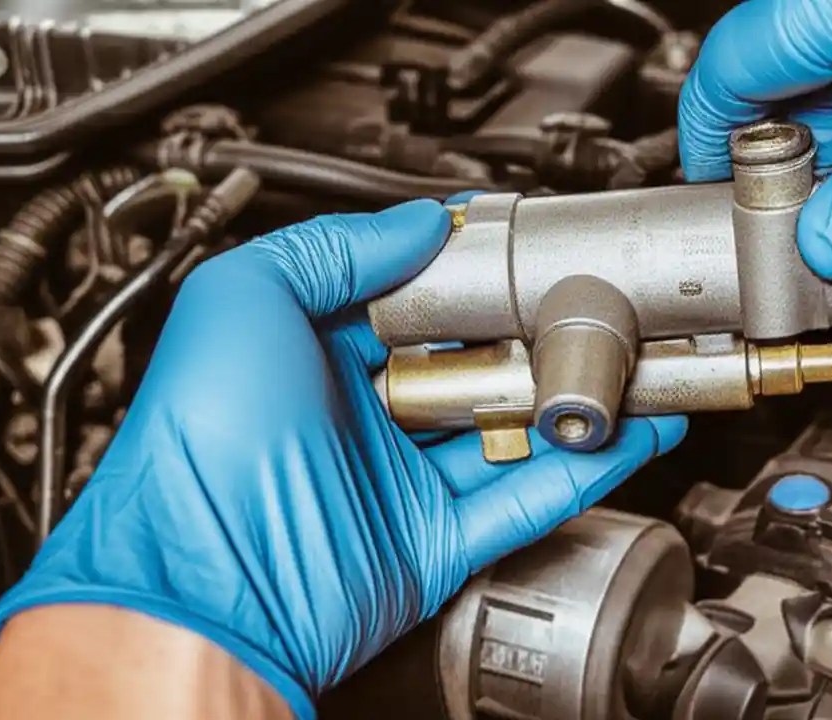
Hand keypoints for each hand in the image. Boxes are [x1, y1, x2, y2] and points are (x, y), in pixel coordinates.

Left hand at [0, 200, 686, 718]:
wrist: (204, 586)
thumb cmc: (199, 444)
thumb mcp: (245, 294)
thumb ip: (337, 246)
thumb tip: (421, 226)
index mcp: (315, 353)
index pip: (414, 298)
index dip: (472, 270)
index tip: (525, 245)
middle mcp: (362, 415)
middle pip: (474, 361)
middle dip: (536, 331)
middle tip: (591, 299)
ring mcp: (402, 480)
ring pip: (511, 428)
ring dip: (573, 394)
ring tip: (632, 358)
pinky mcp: (439, 543)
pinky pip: (529, 498)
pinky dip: (587, 466)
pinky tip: (630, 430)